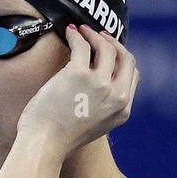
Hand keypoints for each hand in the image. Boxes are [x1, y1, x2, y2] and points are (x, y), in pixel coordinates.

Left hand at [16, 23, 138, 151]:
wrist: (43, 146)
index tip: (110, 51)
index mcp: (123, 111)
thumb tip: (100, 79)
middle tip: (100, 35)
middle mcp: (117, 97)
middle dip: (114, 43)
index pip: (133, 76)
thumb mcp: (94, 125)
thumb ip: (103, 105)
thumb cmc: (60, 139)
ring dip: (95, 35)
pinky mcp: (79, 74)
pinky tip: (70, 33)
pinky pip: (82, 45)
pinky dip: (76, 35)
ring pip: (107, 48)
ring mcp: (100, 84)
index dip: (122, 60)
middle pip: (126, 58)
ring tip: (82, 31)